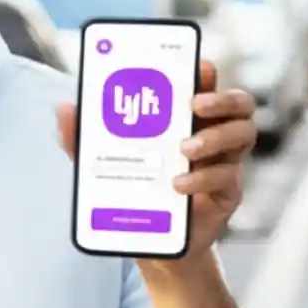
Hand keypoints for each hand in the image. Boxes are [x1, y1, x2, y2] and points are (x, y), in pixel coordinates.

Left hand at [56, 61, 256, 270]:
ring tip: (184, 147)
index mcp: (186, 119)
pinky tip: (179, 184)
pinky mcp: (227, 192)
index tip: (199, 66)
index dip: (207, 74)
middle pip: (239, 105)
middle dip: (222, 99)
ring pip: (243, 135)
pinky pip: (227, 176)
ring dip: (215, 137)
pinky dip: (203, 178)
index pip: (206, 87)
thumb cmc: (133, 190)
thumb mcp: (102, 162)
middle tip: (194, 105)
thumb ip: (82, 138)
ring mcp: (224, 162)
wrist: (151, 241)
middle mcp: (211, 135)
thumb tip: (64, 109)